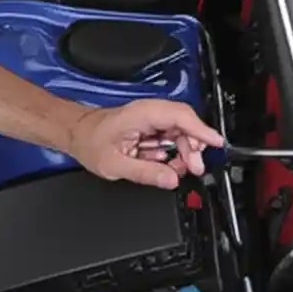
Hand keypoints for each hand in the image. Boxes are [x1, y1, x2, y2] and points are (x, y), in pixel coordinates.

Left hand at [66, 99, 224, 188]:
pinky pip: (173, 136)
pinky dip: (175, 151)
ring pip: (182, 131)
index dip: (201, 130)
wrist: (77, 133)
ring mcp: (152, 118)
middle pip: (185, 125)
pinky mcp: (153, 126)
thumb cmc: (90, 142)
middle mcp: (151, 112)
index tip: (216, 143)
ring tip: (179, 169)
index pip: (180, 117)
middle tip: (194, 168)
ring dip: (185, 151)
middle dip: (194, 147)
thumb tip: (172, 179)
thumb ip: (146, 173)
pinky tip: (168, 163)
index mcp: (142, 114)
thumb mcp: (115, 164)